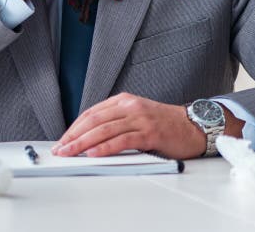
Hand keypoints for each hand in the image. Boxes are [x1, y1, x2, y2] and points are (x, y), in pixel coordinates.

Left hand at [50, 93, 208, 159]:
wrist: (193, 126)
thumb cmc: (164, 124)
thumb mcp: (136, 116)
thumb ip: (116, 122)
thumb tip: (89, 139)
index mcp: (123, 101)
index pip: (91, 113)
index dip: (74, 127)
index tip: (63, 140)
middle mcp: (129, 106)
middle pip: (94, 120)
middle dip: (74, 136)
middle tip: (61, 149)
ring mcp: (139, 118)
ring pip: (104, 129)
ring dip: (83, 143)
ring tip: (70, 152)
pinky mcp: (150, 132)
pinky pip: (123, 140)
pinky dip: (106, 147)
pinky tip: (94, 153)